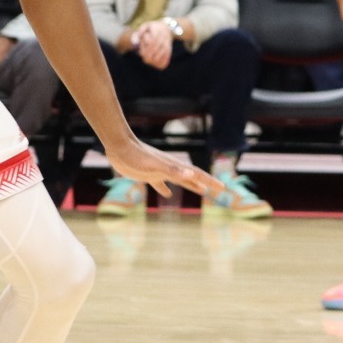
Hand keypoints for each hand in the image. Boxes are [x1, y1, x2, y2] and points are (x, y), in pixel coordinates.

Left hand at [104, 135, 224, 198]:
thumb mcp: (155, 165)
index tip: (222, 187)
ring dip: (191, 185)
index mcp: (175, 167)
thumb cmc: (136, 156)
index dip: (210, 181)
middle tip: (219, 189)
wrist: (120, 147)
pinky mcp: (148, 174)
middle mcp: (170, 169)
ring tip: (201, 191)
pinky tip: (167, 194)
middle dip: (206, 183)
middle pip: (193, 177)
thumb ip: (172, 170)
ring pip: (180, 180)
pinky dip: (165, 189)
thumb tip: (191, 174)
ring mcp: (160, 171)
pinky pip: (161, 184)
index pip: (197, 175)